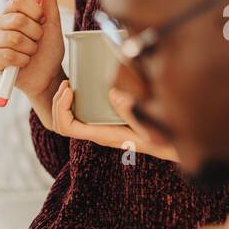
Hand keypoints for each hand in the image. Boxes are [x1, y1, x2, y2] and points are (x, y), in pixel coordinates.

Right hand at [0, 0, 65, 102]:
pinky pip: (8, 55)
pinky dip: (22, 61)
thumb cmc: (48, 48)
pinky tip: (23, 63)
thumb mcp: (52, 20)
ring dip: (30, 49)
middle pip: (17, 19)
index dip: (34, 10)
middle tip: (37, 40)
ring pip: (15, 39)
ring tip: (31, 53)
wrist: (47, 75)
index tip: (42, 20)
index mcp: (11, 11)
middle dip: (35, 33)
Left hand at [50, 80, 179, 161]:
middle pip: (62, 124)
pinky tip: (82, 86)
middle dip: (57, 102)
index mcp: (102, 134)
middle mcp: (96, 133)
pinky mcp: (104, 121)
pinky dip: (74, 101)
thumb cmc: (160, 137)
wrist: (170, 145)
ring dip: (63, 102)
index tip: (70, 89)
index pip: (68, 127)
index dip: (62, 108)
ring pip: (68, 119)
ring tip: (69, 83)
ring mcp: (99, 128)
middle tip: (66, 83)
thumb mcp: (148, 125)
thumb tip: (113, 93)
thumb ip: (132, 112)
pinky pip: (80, 113)